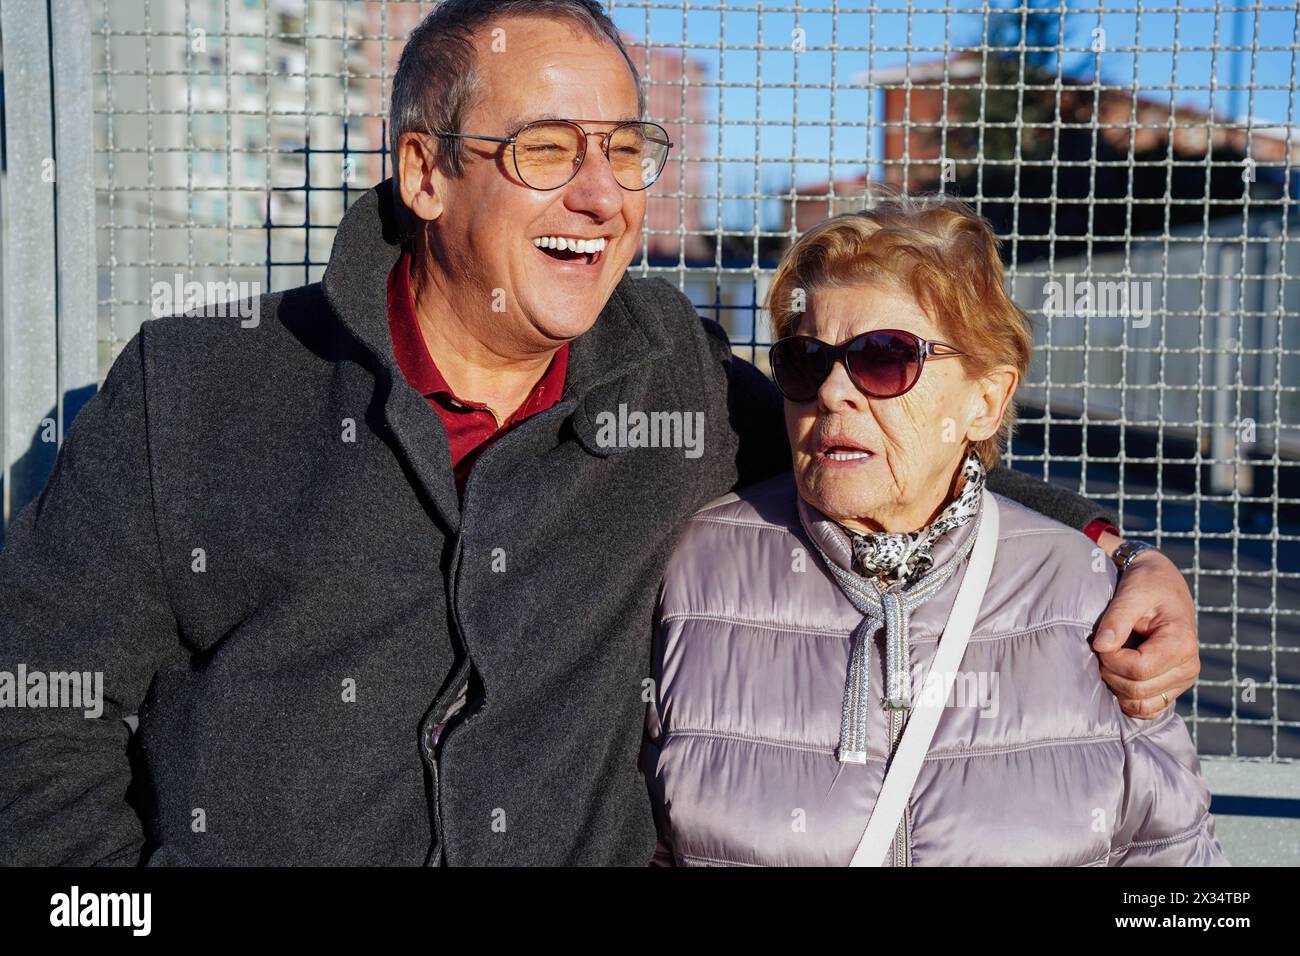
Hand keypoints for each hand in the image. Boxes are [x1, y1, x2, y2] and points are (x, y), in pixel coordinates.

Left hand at [1091, 541, 1199, 718]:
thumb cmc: (1147, 584)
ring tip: (1112, 659)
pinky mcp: (1172, 687)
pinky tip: (1118, 676)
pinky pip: (1148, 709)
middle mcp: (1189, 667)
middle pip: (1138, 690)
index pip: (1139, 670)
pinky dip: (1127, 699)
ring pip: (1141, 704)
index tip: (1102, 641)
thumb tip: (1100, 646)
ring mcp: (1182, 680)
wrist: (1162, 584)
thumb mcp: (1131, 592)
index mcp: (1182, 643)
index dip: (1112, 659)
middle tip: (1104, 648)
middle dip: (1110, 672)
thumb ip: (1115, 619)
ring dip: (1117, 686)